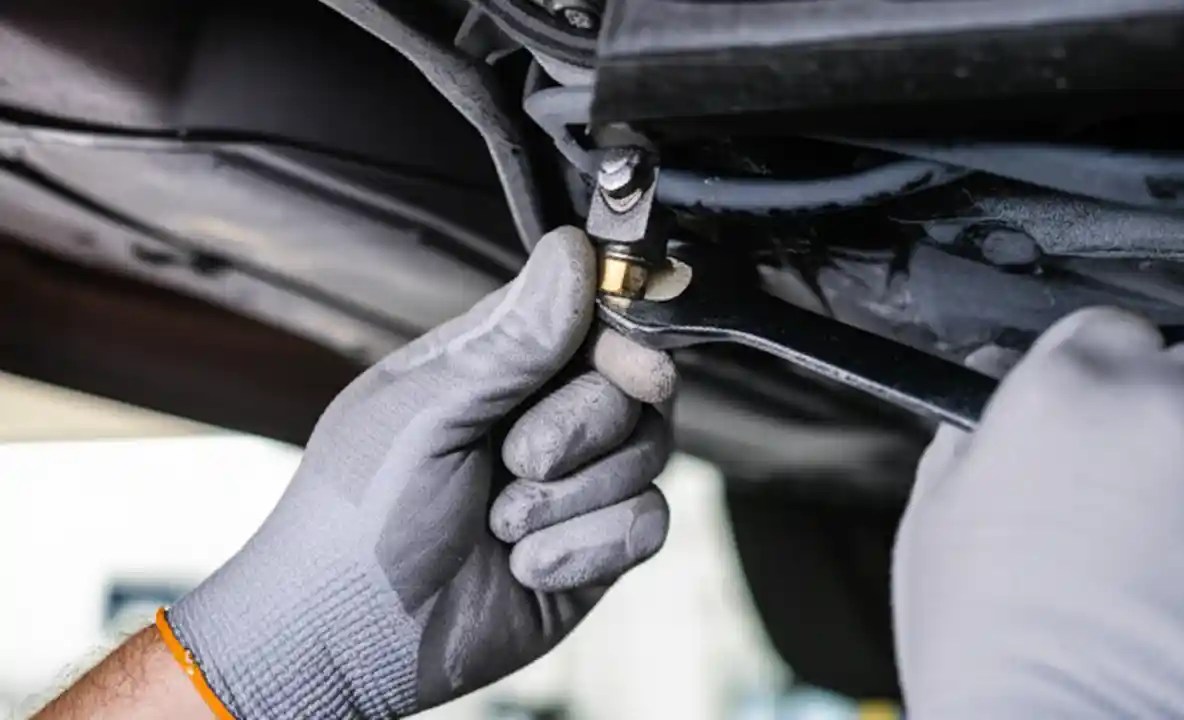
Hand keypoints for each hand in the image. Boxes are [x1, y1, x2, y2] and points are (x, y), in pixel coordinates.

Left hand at [167, 227, 676, 718]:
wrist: (353, 641)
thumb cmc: (357, 520)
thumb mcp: (425, 414)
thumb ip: (511, 341)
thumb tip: (573, 252)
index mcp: (495, 366)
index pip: (591, 320)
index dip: (623, 340)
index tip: (637, 368)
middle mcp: (542, 417)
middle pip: (633, 391)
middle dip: (578, 434)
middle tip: (514, 462)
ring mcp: (574, 483)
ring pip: (649, 457)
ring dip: (571, 501)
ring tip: (500, 526)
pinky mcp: (595, 547)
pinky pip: (648, 523)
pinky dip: (585, 550)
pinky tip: (525, 567)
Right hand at [894, 308, 1183, 718]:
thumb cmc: (999, 655)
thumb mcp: (936, 527)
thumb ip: (968, 442)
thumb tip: (986, 404)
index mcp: (1062, 389)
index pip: (1098, 329)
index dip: (1094, 378)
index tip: (1096, 418)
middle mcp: (1167, 402)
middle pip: (1183, 371)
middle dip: (1160, 421)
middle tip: (1133, 499)